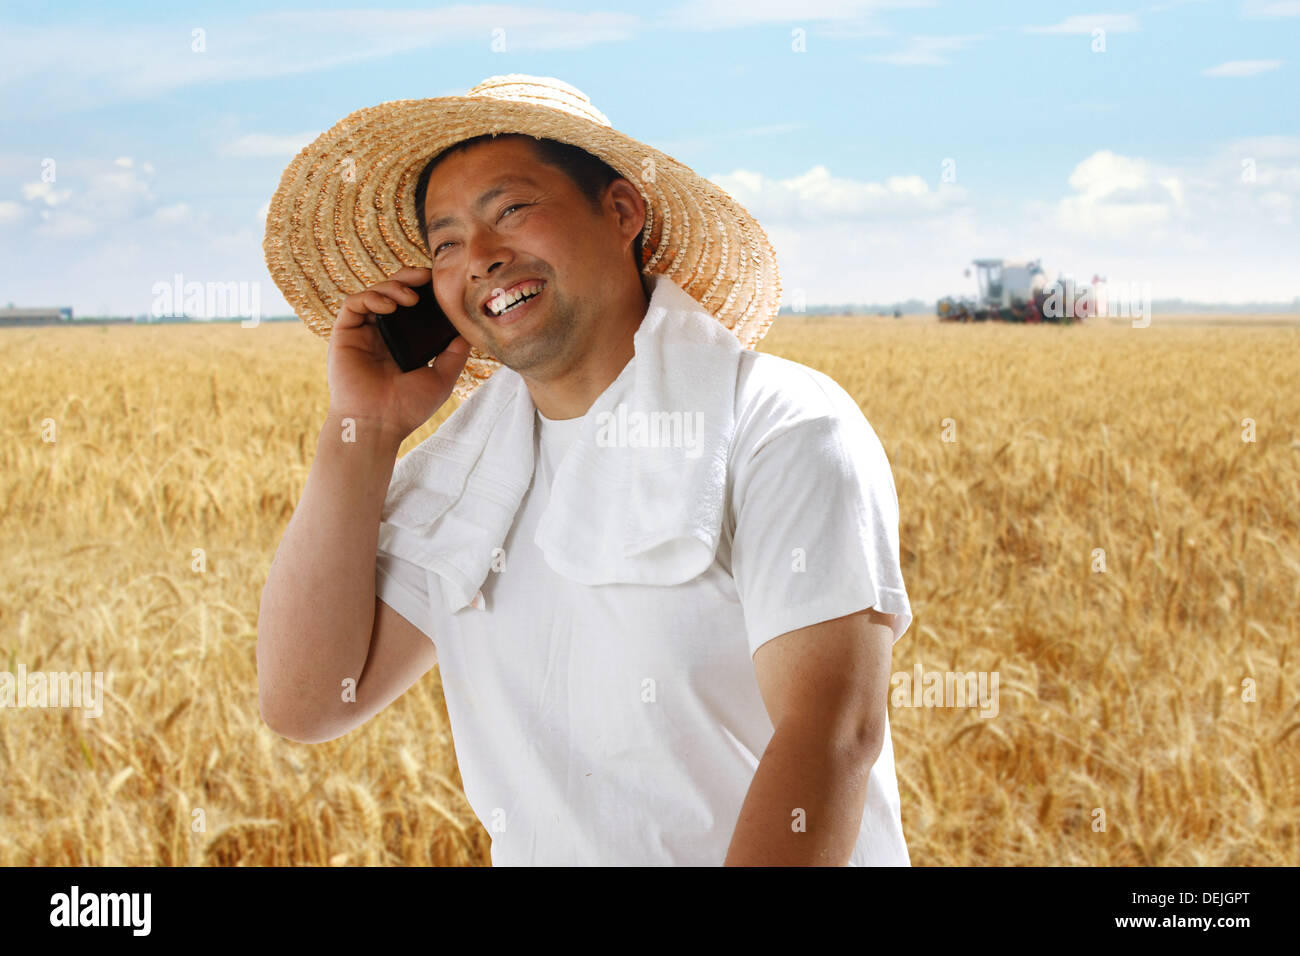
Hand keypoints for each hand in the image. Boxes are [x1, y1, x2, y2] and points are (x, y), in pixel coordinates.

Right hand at [325, 266, 470, 442]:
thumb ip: (455, 353)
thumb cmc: (407, 408)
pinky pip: (353, 303)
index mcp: (402, 341)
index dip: (423, 289)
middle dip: (409, 278)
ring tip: (411, 297)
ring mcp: (362, 332)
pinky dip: (372, 297)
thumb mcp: (441, 377)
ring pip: (373, 292)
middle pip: (392, 291)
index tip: (440, 283)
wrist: (378, 425)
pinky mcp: (344, 333)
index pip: (411, 305)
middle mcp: (381, 333)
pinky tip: (390, 305)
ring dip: (393, 286)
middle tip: (426, 275)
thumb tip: (469, 330)